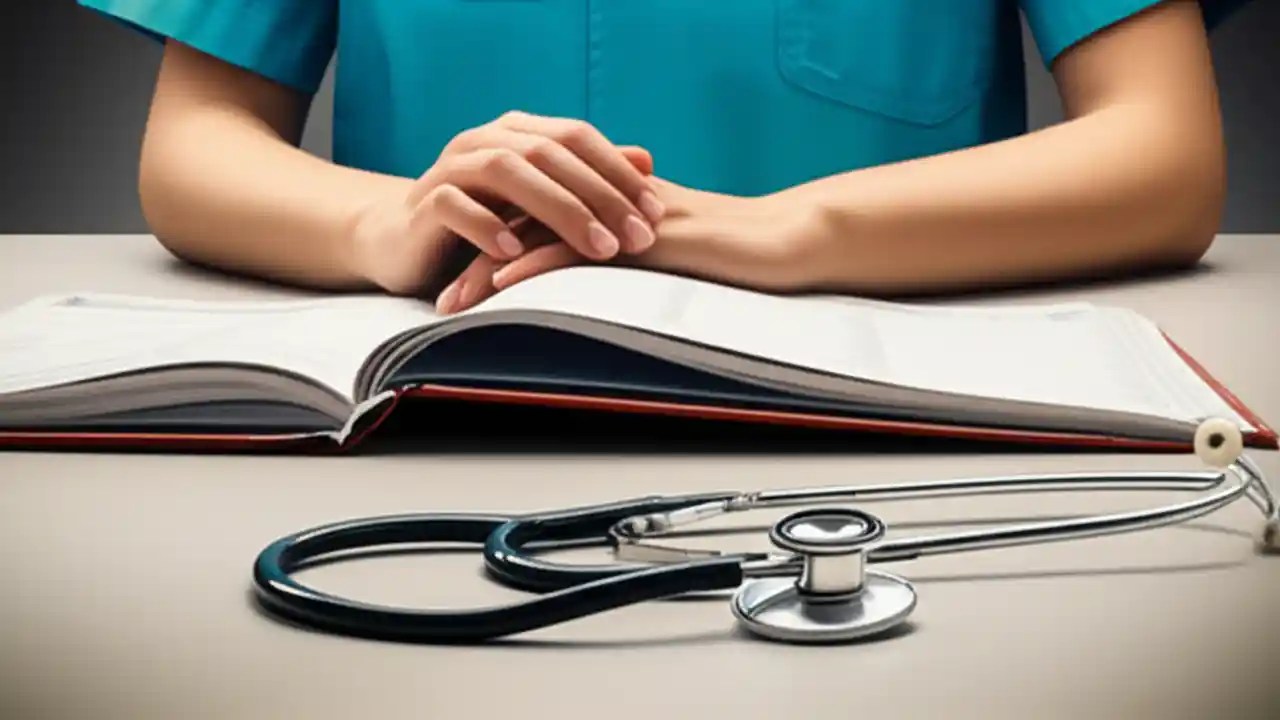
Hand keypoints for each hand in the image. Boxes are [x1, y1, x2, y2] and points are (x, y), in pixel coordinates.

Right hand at [349, 111, 664, 296]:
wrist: (402, 239)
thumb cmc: (483, 223)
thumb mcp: (540, 203)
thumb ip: (587, 180)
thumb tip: (647, 160)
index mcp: (516, 132)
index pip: (577, 137)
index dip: (618, 171)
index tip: (656, 213)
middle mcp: (483, 141)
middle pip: (549, 154)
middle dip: (600, 196)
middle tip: (637, 238)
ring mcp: (450, 169)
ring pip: (507, 172)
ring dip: (558, 210)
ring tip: (597, 248)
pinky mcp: (424, 204)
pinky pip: (455, 206)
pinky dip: (487, 226)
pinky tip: (516, 253)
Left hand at [439, 178, 812, 312]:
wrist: (785, 243)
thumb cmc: (736, 256)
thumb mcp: (670, 258)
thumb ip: (630, 262)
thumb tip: (599, 291)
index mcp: (608, 206)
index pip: (535, 217)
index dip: (491, 246)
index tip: (458, 281)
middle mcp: (607, 203)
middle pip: (522, 223)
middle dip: (474, 259)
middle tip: (439, 296)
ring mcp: (622, 216)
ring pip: (539, 233)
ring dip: (490, 266)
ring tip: (454, 300)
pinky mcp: (642, 235)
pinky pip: (579, 247)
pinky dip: (535, 263)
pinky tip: (504, 283)